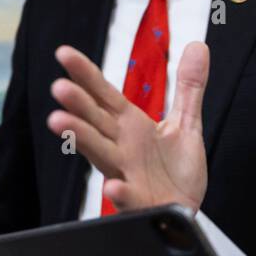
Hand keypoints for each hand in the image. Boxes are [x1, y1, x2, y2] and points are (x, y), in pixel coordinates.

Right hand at [47, 42, 209, 212]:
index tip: (63, 53)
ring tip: (58, 122)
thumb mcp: (186, 124)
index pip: (104, 96)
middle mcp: (122, 148)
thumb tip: (197, 46)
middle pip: (95, 122)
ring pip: (100, 154)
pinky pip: (128, 198)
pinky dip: (120, 192)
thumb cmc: (176, 171)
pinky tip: (114, 185)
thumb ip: (189, 88)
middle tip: (58, 87)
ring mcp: (128, 174)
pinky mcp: (140, 201)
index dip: (85, 75)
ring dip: (81, 139)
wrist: (185, 209)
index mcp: (130, 126)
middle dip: (77, 106)